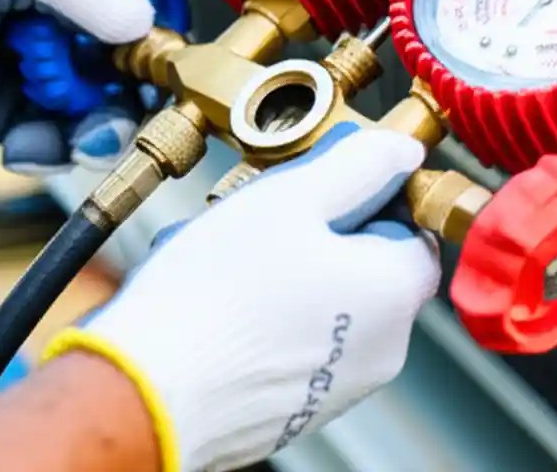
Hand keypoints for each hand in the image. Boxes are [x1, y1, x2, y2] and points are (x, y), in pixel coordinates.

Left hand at [0, 0, 154, 171]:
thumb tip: (144, 24)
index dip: (153, 28)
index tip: (156, 61)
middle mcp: (56, 18)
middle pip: (129, 62)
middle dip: (123, 95)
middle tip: (101, 114)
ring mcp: (39, 70)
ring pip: (105, 109)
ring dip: (91, 132)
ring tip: (59, 139)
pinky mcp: (18, 115)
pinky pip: (64, 141)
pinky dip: (49, 150)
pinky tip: (17, 146)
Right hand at [43, 123, 440, 471]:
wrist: (147, 397)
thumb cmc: (212, 301)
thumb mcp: (291, 199)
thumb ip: (358, 165)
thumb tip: (398, 150)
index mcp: (395, 293)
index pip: (409, 222)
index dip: (365, 190)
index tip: (320, 177)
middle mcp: (382, 348)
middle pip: (364, 261)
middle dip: (314, 230)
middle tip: (259, 214)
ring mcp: (340, 383)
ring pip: (324, 299)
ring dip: (283, 270)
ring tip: (222, 258)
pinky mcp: (299, 407)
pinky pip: (294, 340)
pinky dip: (264, 314)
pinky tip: (216, 301)